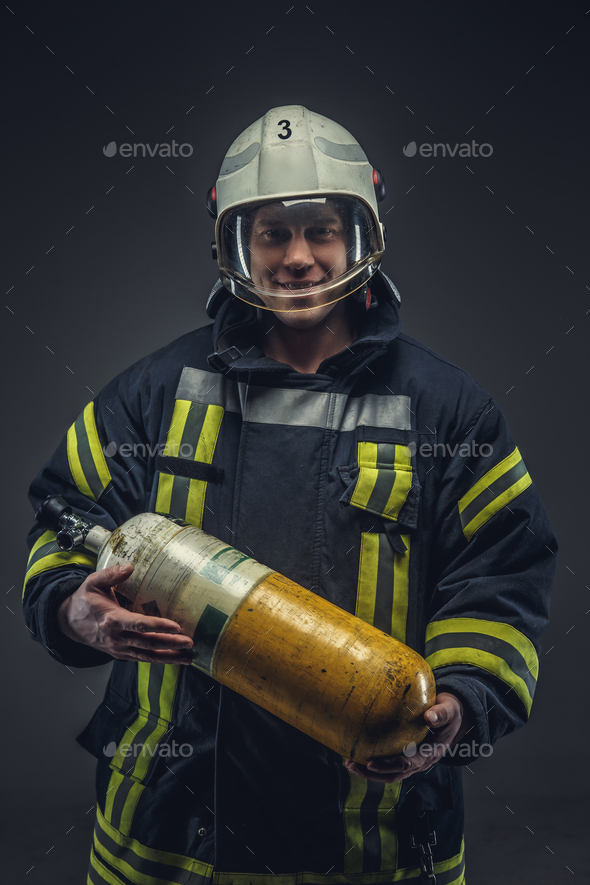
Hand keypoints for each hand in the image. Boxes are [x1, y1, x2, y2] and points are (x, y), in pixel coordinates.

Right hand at [57, 563, 193, 663]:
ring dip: (168, 657)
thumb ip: (111, 574)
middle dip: (170, 643)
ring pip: (146, 655)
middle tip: (189, 642)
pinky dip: (158, 659)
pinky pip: (141, 658)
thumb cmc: (85, 600)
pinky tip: (173, 658)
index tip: (176, 626)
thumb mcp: (93, 582)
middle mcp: (116, 637)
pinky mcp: (121, 654)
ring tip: (187, 657)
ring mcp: (118, 648)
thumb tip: (130, 567)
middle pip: (147, 642)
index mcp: (112, 619)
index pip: (138, 624)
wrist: (69, 622)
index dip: (158, 625)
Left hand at [344, 691, 471, 782]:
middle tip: (352, 765)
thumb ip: (442, 713)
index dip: (389, 766)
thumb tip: (429, 717)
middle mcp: (420, 761)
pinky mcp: (406, 754)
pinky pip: (389, 761)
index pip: (407, 765)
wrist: (453, 714)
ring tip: (349, 763)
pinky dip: (374, 760)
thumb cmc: (450, 710)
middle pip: (394, 774)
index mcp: (430, 754)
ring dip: (369, 771)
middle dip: (372, 773)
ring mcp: (413, 760)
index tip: (371, 763)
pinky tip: (358, 751)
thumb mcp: (450, 710)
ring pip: (389, 772)